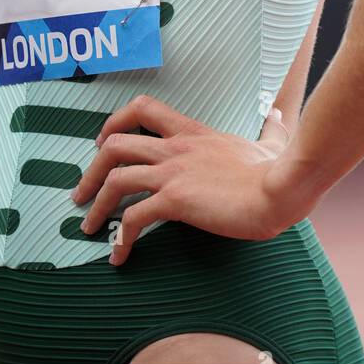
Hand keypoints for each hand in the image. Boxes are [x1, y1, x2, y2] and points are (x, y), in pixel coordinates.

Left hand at [71, 94, 312, 265]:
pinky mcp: (176, 200)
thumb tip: (277, 117)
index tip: (103, 142)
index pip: (142, 109)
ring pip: (116, 178)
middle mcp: (175, 148)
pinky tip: (119, 254)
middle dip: (92, 169)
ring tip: (88, 226)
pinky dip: (120, 237)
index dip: (115, 122)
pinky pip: (134, 218)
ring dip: (96, 204)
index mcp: (192, 132)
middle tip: (83, 192)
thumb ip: (269, 130)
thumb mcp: (270, 143)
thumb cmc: (277, 171)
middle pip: (115, 144)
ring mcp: (173, 172)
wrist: (280, 188)